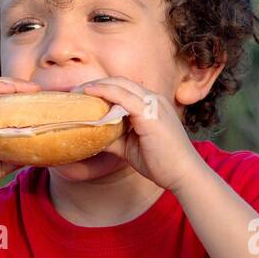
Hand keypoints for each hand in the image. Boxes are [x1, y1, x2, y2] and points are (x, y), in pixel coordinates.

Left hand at [73, 77, 204, 192]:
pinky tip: (90, 94)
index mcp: (152, 106)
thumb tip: (91, 136)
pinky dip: (105, 92)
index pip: (125, 88)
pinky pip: (123, 97)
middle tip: (74, 92)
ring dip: (97, 86)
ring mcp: (154, 105)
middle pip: (120, 82)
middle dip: (96, 83)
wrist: (184, 175)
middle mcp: (154, 100)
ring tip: (77, 92)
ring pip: (120, 85)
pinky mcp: (150, 114)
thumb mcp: (131, 147)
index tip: (83, 96)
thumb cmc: (161, 163)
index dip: (103, 88)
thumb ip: (113, 138)